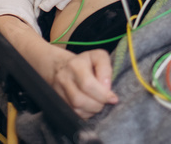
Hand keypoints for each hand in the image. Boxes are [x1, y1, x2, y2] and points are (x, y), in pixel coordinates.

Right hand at [0, 15, 117, 118]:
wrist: (57, 66)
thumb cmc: (83, 63)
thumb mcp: (97, 57)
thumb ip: (106, 69)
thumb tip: (108, 88)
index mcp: (75, 65)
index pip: (88, 84)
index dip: (102, 94)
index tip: (113, 98)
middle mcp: (64, 78)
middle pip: (81, 100)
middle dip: (98, 104)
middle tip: (105, 101)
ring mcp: (58, 91)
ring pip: (76, 109)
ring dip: (92, 110)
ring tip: (97, 103)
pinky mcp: (57, 101)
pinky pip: (73, 114)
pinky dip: (84, 114)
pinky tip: (89, 107)